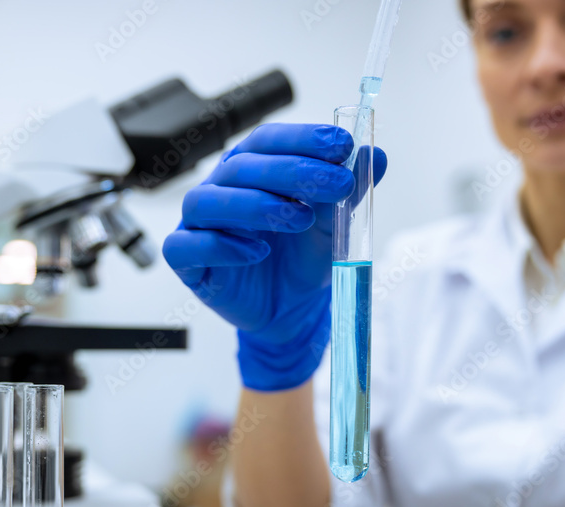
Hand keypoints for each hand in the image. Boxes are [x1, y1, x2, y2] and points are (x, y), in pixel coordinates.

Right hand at [163, 123, 387, 390]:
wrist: (292, 309)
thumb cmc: (303, 257)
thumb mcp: (335, 222)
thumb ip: (351, 189)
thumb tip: (376, 156)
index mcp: (253, 168)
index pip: (268, 140)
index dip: (302, 139)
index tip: (341, 144)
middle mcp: (222, 189)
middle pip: (241, 167)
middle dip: (291, 171)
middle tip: (336, 182)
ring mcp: (199, 225)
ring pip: (208, 201)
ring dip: (255, 205)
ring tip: (300, 219)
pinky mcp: (188, 262)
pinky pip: (188, 246)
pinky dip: (222, 246)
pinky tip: (257, 252)